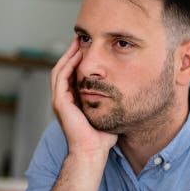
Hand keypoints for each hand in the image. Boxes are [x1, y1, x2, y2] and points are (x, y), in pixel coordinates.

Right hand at [51, 39, 117, 156]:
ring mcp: (59, 100)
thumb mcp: (110, 114)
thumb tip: (130, 92)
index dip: (80, 61)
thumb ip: (114, 103)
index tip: (91, 48)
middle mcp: (64, 99)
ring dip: (69, 54)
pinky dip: (68, 64)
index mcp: (73, 101)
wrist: (92, 152)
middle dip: (72, 52)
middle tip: (81, 38)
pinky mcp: (60, 102)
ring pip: (60, 69)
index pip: (74, 75)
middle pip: (65, 68)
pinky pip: (61, 77)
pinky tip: (77, 55)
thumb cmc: (102, 139)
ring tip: (78, 41)